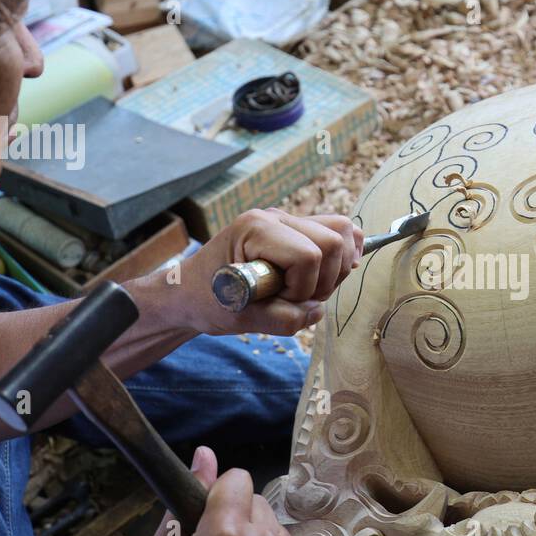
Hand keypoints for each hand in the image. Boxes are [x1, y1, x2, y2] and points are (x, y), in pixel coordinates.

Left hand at [174, 209, 362, 335]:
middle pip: (332, 241)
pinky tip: (334, 272)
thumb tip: (316, 310)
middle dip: (323, 280)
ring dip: (335, 270)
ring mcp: (287, 220)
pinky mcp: (296, 230)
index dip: (302, 289)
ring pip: (342, 232)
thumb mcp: (240, 318)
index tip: (277, 302)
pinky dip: (346, 252)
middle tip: (295, 299)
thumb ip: (283, 319)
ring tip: (307, 289)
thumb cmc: (207, 301)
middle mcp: (274, 216)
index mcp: (255, 229)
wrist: (190, 292)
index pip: (308, 256)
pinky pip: (339, 230)